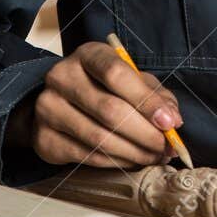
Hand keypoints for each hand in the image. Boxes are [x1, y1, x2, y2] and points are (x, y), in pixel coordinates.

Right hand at [23, 42, 182, 168]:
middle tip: (167, 148)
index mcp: (87, 54)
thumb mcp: (130, 79)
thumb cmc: (103, 87)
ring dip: (135, 153)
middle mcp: (61, 77)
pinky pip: (88, 156)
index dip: (146, 101)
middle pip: (110, 110)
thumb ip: (154, 94)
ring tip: (155, 156)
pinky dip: (117, 162)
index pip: (116, 74)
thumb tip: (172, 121)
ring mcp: (48, 108)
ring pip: (100, 138)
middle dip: (146, 134)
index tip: (170, 123)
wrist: (58, 102)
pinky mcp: (44, 138)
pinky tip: (133, 160)